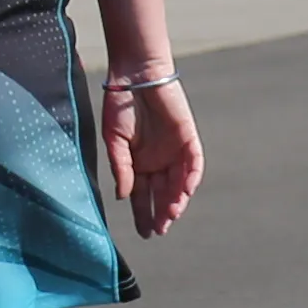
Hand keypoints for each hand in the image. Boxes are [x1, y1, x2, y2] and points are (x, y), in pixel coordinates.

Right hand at [100, 73, 202, 236]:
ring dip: (176, 199)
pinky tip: (185, 191)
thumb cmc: (119, 105)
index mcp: (138, 163)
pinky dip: (191, 177)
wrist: (135, 74)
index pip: (142, 195)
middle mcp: (158, 160)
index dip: (143, 214)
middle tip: (158, 230)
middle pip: (162, 194)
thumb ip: (122, 168)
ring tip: (170, 215)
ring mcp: (174, 150)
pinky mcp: (188, 138)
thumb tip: (124, 197)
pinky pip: (193, 162)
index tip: (143, 233)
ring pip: (179, 182)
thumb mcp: (114, 141)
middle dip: (160, 213)